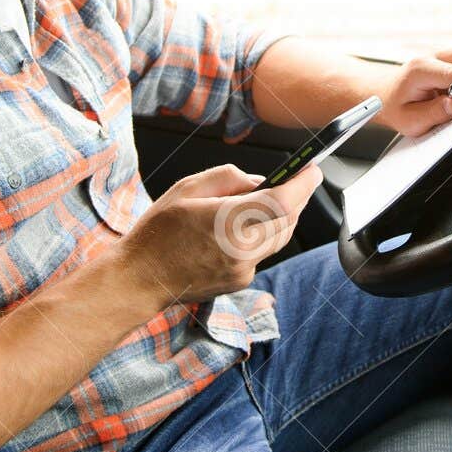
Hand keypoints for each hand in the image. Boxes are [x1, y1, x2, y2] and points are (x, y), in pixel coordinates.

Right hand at [122, 162, 322, 307]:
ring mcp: (243, 270)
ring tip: (268, 200)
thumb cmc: (157, 232)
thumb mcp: (187, 188)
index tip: (311, 169)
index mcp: (227, 222)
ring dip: (282, 217)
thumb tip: (260, 181)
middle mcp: (241, 250)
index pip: (284, 202)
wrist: (139, 279)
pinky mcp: (241, 281)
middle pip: (290, 219)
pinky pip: (263, 253)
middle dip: (297, 197)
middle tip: (294, 179)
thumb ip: (229, 178)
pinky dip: (260, 236)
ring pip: (281, 237)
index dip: (304, 183)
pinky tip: (240, 228)